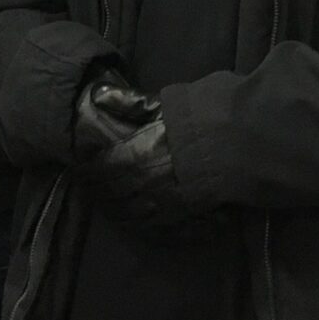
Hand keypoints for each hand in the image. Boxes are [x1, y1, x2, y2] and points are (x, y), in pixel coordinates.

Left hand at [73, 76, 188, 228]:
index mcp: (134, 151)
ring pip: (126, 211)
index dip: (87, 167)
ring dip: (112, 208)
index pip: (100, 165)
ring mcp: (161, 200)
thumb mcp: (162, 101)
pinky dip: (135, 223)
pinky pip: (150, 224)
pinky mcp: (179, 213)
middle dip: (97, 190)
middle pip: (110, 190)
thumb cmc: (201, 116)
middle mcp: (142, 179)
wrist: (239, 142)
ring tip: (106, 205)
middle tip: (88, 188)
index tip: (79, 167)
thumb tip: (99, 94)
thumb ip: (129, 102)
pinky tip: (130, 220)